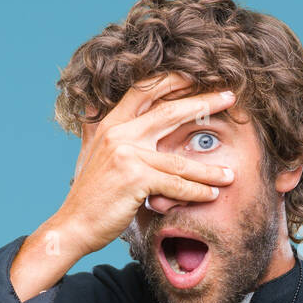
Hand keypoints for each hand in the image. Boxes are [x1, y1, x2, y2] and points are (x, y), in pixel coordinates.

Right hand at [10, 73, 235, 300]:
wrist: (73, 225)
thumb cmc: (86, 195)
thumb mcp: (88, 153)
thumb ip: (94, 129)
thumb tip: (92, 105)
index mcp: (110, 125)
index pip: (144, 92)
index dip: (172, 81)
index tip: (197, 77)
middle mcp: (119, 134)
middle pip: (170, 112)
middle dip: (204, 102)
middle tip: (230, 96)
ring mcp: (128, 155)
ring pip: (179, 160)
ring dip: (208, 170)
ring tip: (230, 174)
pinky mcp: (136, 178)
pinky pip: (176, 185)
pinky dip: (195, 193)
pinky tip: (210, 196)